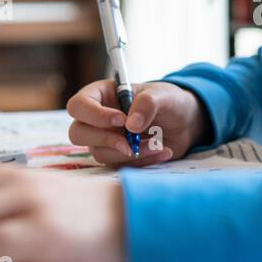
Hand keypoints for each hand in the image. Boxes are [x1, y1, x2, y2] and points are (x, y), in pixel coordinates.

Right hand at [66, 79, 211, 166]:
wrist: (184, 123)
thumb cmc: (168, 101)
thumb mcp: (162, 95)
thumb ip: (147, 104)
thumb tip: (130, 125)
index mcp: (101, 96)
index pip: (79, 105)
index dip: (94, 115)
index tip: (121, 120)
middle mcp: (97, 119)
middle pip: (78, 133)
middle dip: (105, 139)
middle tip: (130, 143)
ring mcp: (105, 140)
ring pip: (99, 153)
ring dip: (130, 152)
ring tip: (157, 144)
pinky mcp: (117, 157)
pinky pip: (120, 166)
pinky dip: (142, 161)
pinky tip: (162, 151)